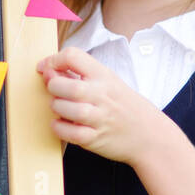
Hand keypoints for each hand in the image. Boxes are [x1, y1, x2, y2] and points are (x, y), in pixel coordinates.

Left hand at [36, 47, 166, 166]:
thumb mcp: (108, 83)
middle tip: (54, 91)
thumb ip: (79, 75)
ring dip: (56, 107)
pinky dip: (59, 128)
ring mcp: (100, 118)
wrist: (149, 135)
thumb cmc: (123, 106)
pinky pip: (71, 133)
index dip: (53, 60)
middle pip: (69, 86)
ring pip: (68, 109)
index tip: (45, 68)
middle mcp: (102, 95)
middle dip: (53, 86)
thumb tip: (47, 71)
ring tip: (59, 107)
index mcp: (104, 76)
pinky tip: (60, 124)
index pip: (74, 56)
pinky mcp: (95, 138)